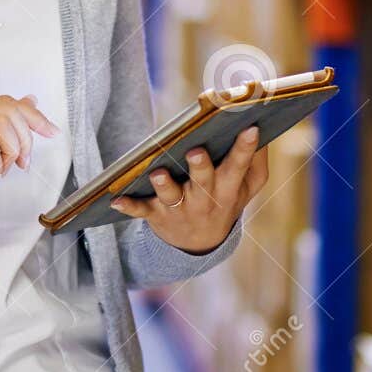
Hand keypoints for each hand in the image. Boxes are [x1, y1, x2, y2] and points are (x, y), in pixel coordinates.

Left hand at [109, 126, 267, 254]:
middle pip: (203, 182)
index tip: (250, 127)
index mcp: (228, 188)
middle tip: (196, 151)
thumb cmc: (225, 199)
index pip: (239, 166)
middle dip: (200, 167)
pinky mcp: (157, 215)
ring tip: (157, 173)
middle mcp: (205, 199)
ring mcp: (180, 208)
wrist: (200, 243)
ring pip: (172, 196)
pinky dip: (129, 207)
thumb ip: (255, 161)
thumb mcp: (247, 187)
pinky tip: (115, 201)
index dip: (244, 148)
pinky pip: (142, 211)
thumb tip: (256, 128)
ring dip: (165, 186)